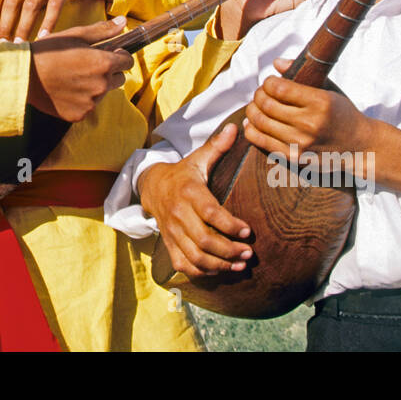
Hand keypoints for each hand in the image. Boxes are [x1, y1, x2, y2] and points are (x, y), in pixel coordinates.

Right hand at [26, 17, 133, 122]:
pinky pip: (88, 106)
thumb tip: (123, 22)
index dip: (118, 55)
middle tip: (85, 65)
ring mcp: (91, 103)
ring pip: (102, 93)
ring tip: (71, 77)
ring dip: (94, 86)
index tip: (107, 53)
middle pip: (118, 79)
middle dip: (108, 72)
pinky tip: (65, 90)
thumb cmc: (48, 50)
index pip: (127, 61)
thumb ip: (103, 31)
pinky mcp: (79, 115)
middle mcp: (101, 85)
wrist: (23, 75)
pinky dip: (81, 99)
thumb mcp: (75, 35)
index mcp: (103, 63)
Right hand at [137, 123, 252, 277]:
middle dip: (229, 250)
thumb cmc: (183, 173)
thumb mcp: (198, 158)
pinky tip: (220, 271)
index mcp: (189, 192)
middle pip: (203, 240)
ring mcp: (172, 231)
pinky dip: (202, 272)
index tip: (248, 231)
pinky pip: (184, 264)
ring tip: (240, 265)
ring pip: (194, 256)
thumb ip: (217, 146)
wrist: (152, 187)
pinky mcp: (169, 244)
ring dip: (219, 265)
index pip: (210, 212)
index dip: (230, 225)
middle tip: (249, 253)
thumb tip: (236, 128)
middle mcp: (178, 214)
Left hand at [244, 59, 400, 202]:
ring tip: (257, 106)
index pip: (278, 87)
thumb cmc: (343, 115)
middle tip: (261, 93)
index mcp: (320, 102)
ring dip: (252, 110)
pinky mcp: (294, 158)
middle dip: (258, 94)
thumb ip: (303, 74)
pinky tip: (252, 122)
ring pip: (260, 121)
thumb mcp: (330, 90)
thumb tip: (276, 62)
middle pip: (266, 104)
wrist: (360, 148)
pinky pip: (260, 141)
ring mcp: (301, 143)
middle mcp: (310, 123)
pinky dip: (251, 129)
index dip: (268, 82)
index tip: (271, 82)